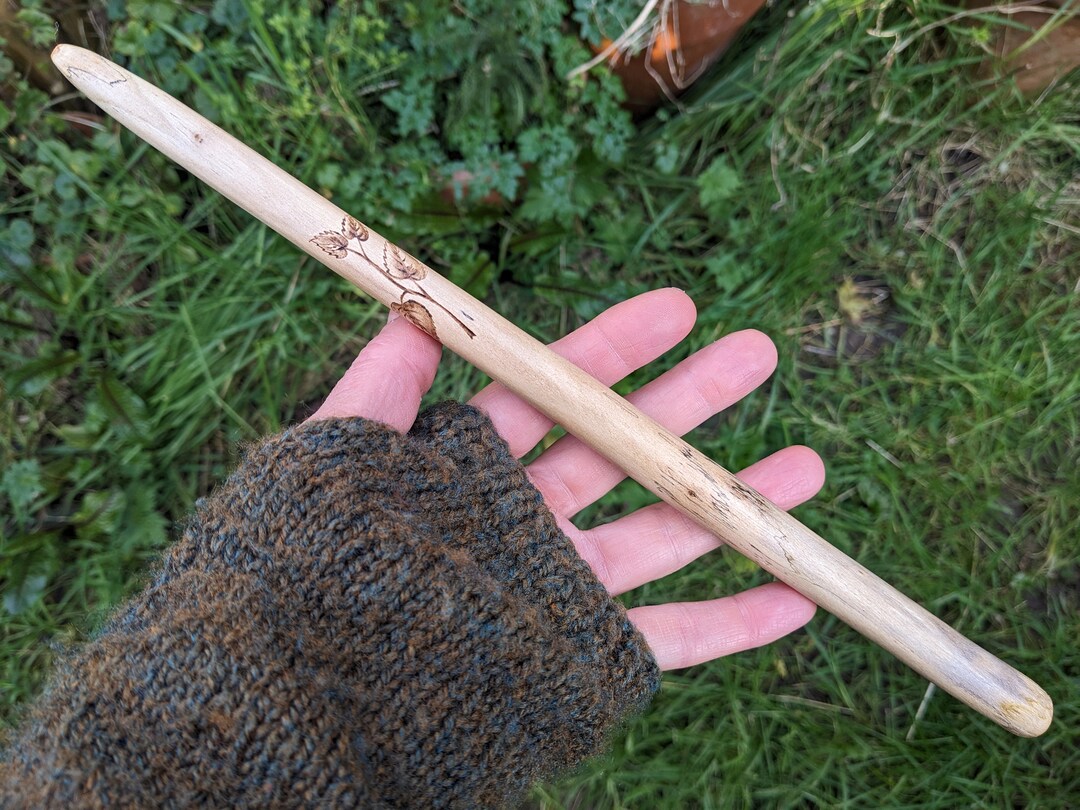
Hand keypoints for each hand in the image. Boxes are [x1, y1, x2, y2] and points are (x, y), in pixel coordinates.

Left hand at [309, 289, 824, 669]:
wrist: (303, 695)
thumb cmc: (303, 571)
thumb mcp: (333, 466)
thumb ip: (378, 389)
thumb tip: (413, 305)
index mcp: (471, 468)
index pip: (555, 392)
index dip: (616, 349)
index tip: (680, 306)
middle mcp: (526, 522)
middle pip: (626, 451)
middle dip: (695, 404)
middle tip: (759, 353)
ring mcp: (559, 589)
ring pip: (667, 536)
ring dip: (739, 505)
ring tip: (811, 465)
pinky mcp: (580, 658)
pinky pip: (674, 639)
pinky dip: (739, 621)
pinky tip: (797, 594)